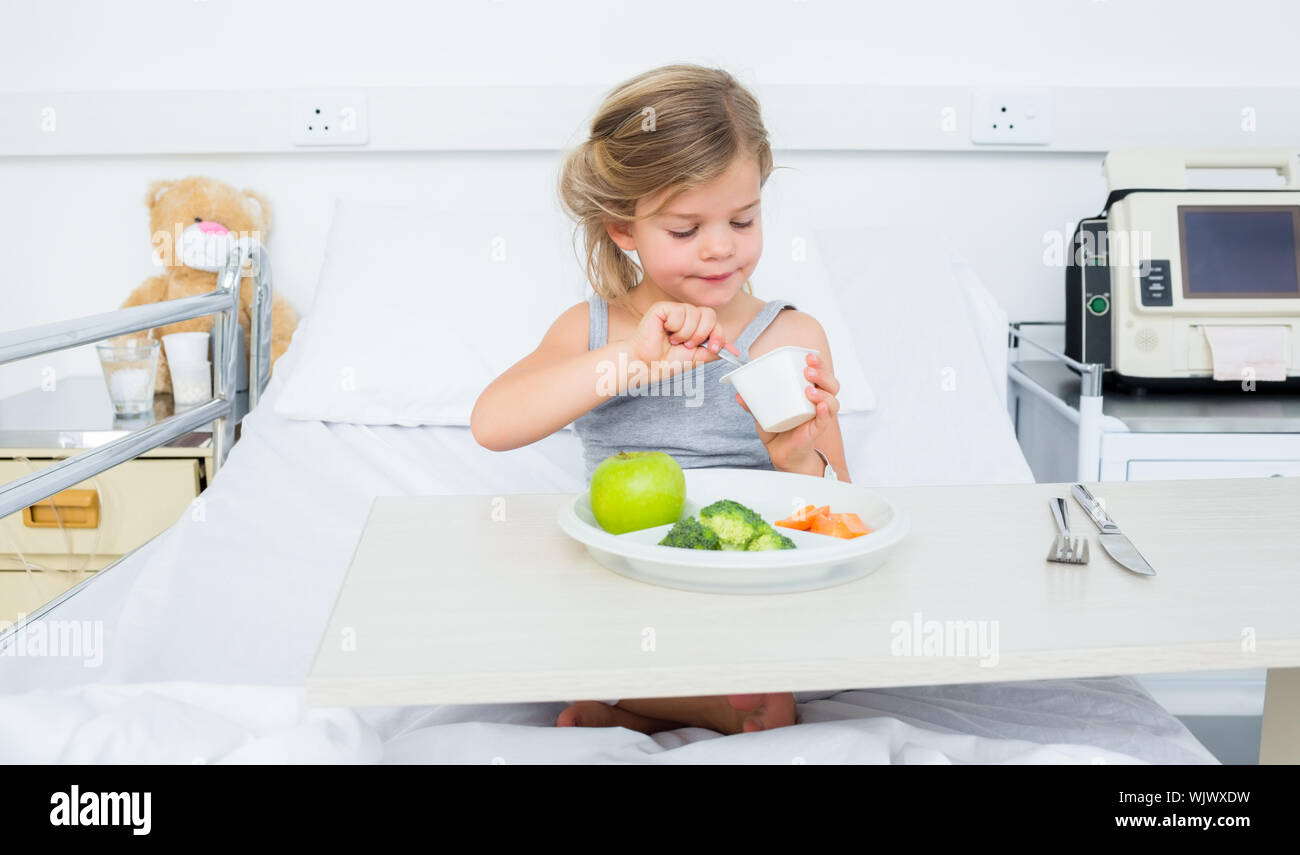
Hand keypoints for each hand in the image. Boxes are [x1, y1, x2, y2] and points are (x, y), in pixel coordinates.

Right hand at [623, 301, 740, 382]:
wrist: (647, 366)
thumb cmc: (666, 363)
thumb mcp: (697, 358)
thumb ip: (714, 351)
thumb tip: (735, 351)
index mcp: (696, 326)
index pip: (715, 321)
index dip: (718, 334)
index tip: (713, 348)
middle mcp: (687, 315)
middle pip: (709, 314)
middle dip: (701, 335)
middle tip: (687, 345)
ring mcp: (675, 310)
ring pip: (694, 314)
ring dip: (685, 334)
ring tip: (673, 341)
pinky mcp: (662, 308)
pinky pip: (679, 312)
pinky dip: (675, 327)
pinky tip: (665, 332)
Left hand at [736, 351, 839, 472]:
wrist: (781, 452)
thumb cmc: (778, 428)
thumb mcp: (763, 412)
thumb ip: (753, 403)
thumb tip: (739, 394)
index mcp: (808, 391)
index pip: (820, 373)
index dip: (818, 363)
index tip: (807, 356)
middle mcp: (818, 401)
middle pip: (830, 383)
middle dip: (822, 373)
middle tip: (807, 370)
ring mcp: (818, 415)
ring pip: (832, 400)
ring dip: (823, 392)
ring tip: (809, 389)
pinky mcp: (816, 430)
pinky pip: (825, 420)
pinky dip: (825, 412)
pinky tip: (821, 407)